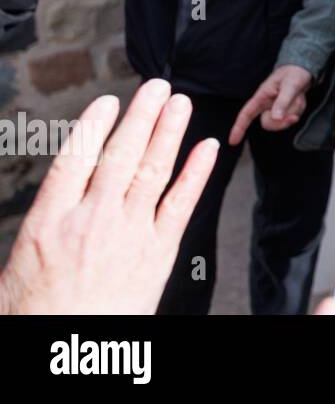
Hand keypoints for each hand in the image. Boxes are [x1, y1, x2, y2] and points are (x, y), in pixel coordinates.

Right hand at [0, 78, 218, 313]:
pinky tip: (207, 149)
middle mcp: (92, 219)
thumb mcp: (17, 265)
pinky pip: (181, 204)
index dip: (93, 125)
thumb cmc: (35, 316)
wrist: (67, 354)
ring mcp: (129, 233)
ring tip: (179, 103)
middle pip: (120, 155)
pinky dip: (196, 173)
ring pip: (152, 170)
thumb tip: (53, 201)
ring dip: (169, 132)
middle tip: (156, 87)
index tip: (108, 102)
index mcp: (50, 221)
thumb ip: (42, 225)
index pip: (75, 157)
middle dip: (140, 116)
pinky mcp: (158, 252)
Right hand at [230, 64, 312, 143]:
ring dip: (294, 110)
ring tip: (297, 96)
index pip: (246, 114)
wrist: (303, 70)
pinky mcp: (286, 111)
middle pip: (268, 124)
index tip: (232, 141)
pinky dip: (299, 109)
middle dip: (283, 119)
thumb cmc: (293, 73)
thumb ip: (282, 101)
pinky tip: (300, 99)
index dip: (238, 128)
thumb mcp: (290, 85)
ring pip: (282, 122)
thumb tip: (276, 118)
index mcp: (261, 97)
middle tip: (295, 104)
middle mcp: (267, 105)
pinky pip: (292, 118)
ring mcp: (276, 109)